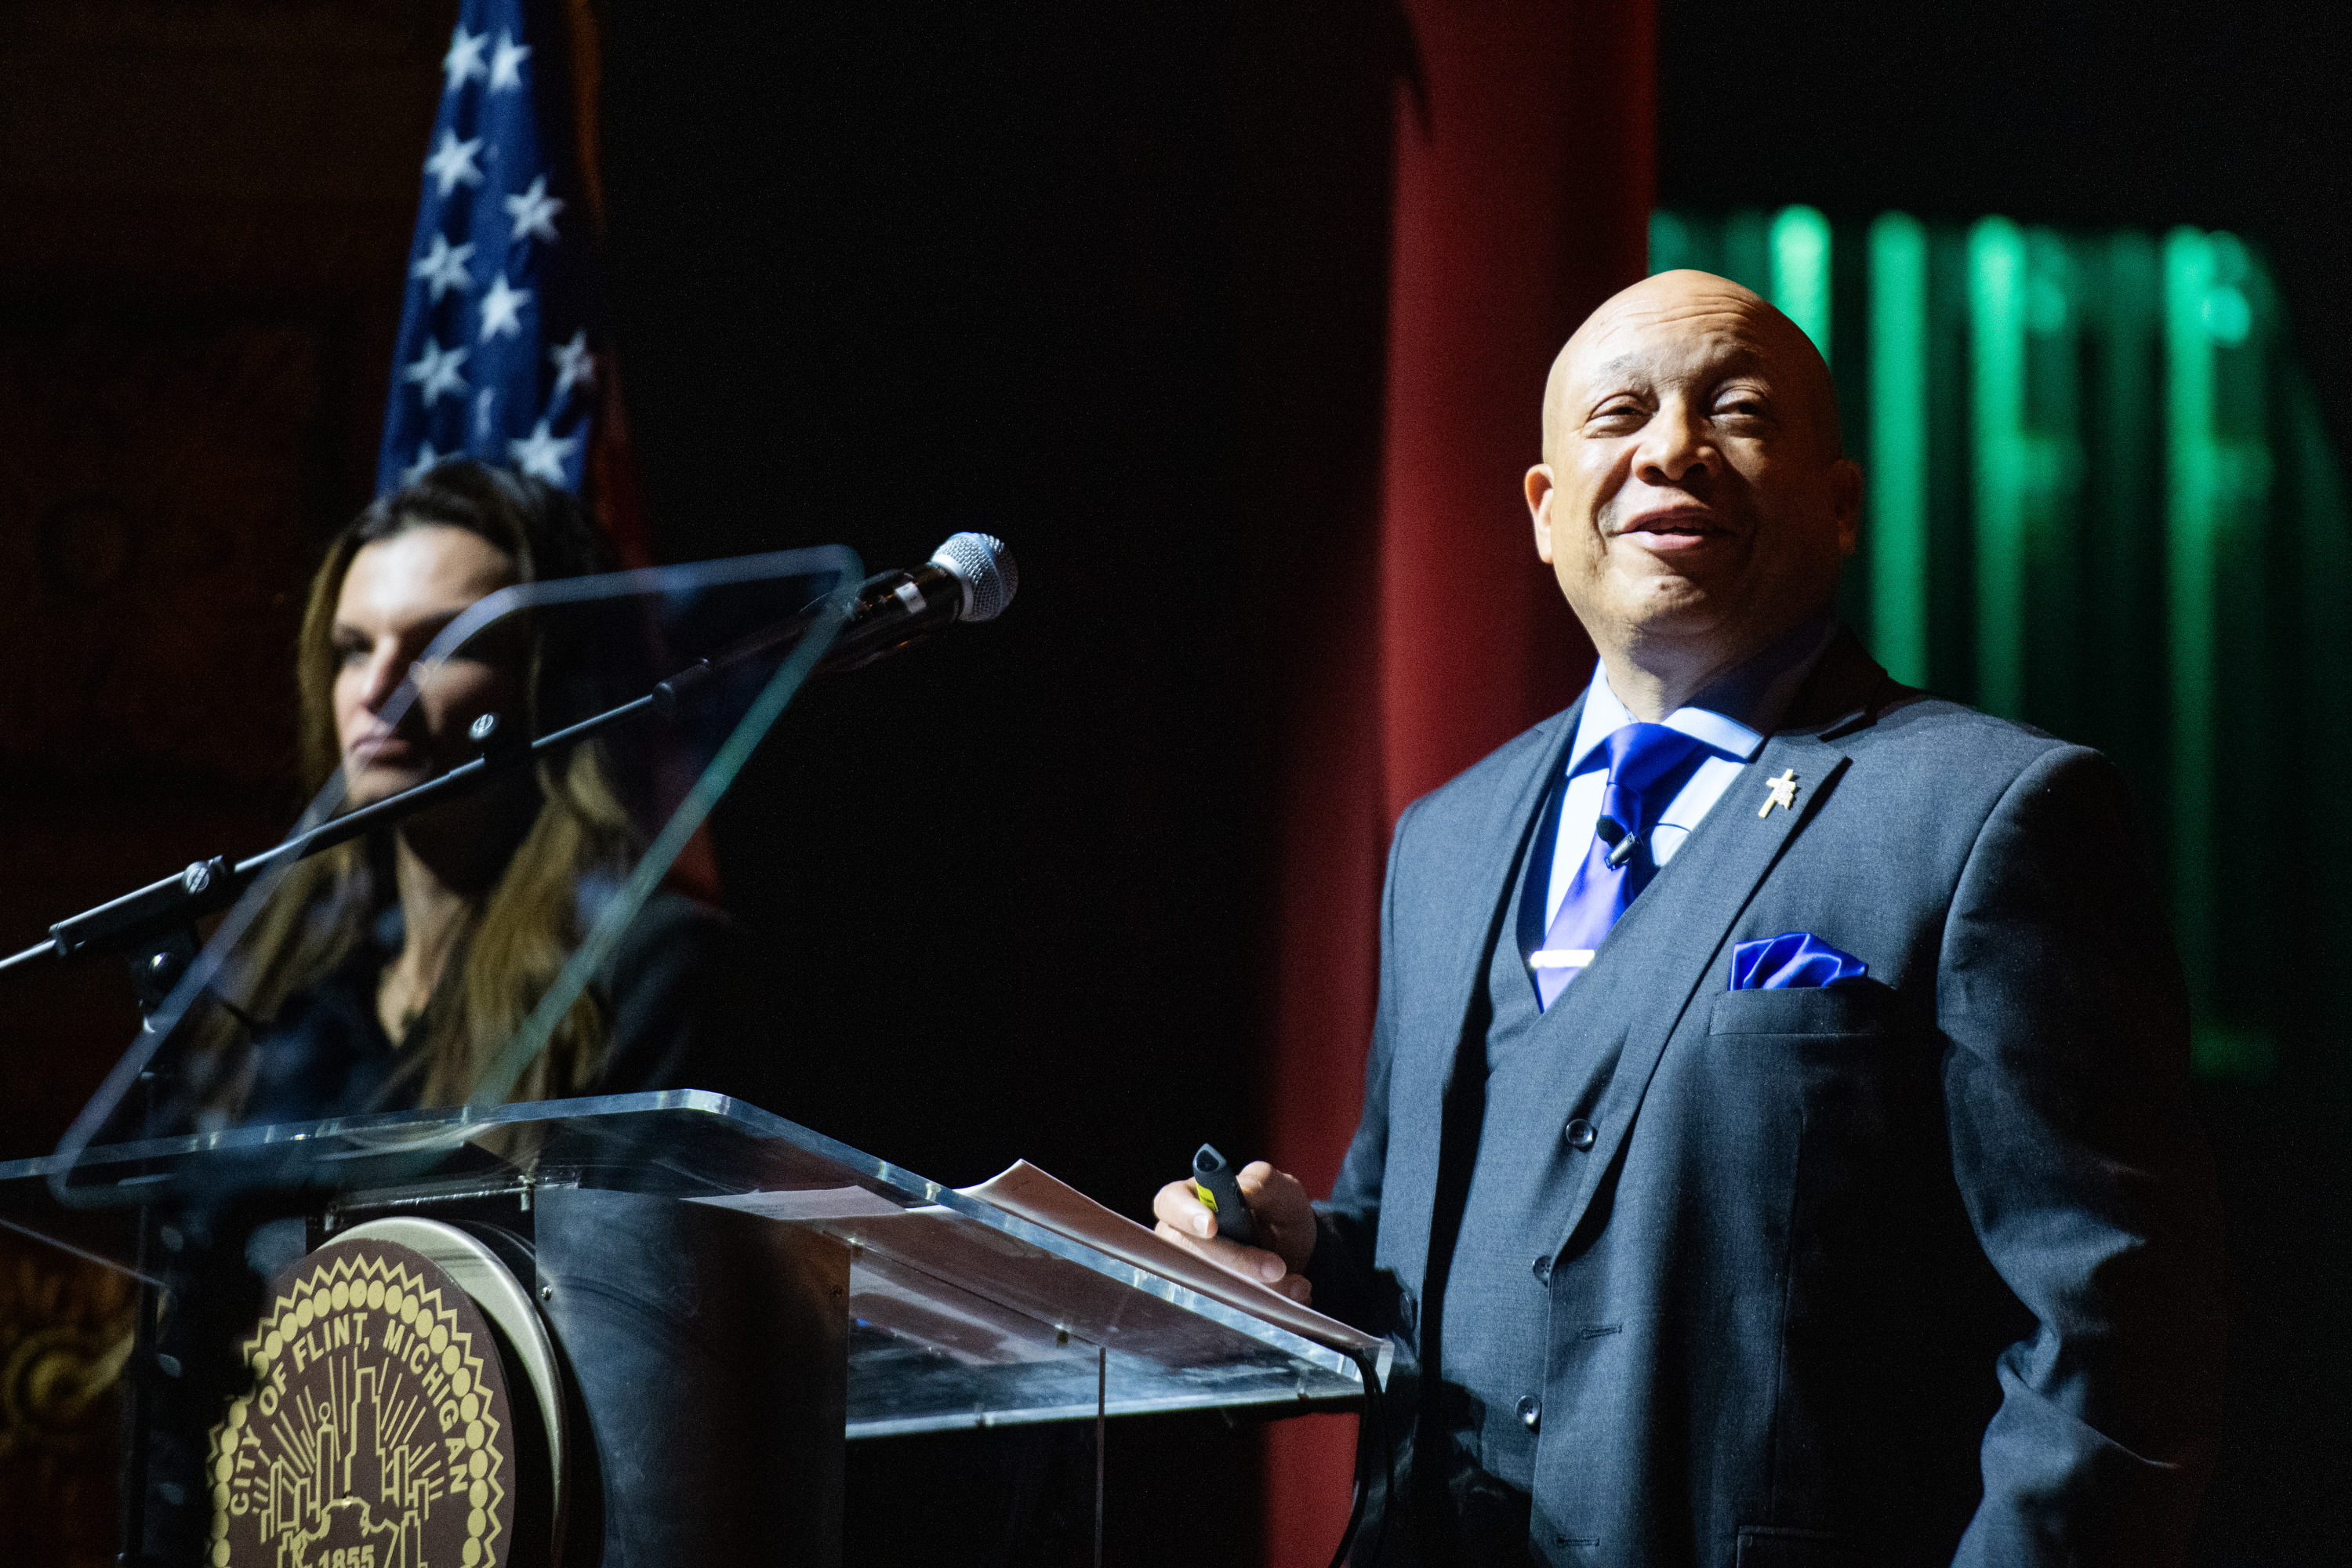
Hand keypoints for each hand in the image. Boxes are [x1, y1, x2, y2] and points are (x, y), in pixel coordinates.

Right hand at [1153, 1160, 1316, 1304]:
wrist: (1298, 1254)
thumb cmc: (1278, 1213)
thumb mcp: (1282, 1191)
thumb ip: (1263, 1182)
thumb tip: (1243, 1189)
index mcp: (1192, 1198)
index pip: (1171, 1202)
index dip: (1186, 1214)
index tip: (1211, 1226)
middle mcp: (1182, 1236)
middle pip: (1187, 1251)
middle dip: (1234, 1262)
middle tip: (1276, 1268)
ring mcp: (1192, 1271)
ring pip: (1208, 1285)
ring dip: (1255, 1289)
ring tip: (1295, 1285)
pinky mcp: (1211, 1300)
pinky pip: (1226, 1309)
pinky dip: (1261, 1306)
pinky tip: (1290, 1297)